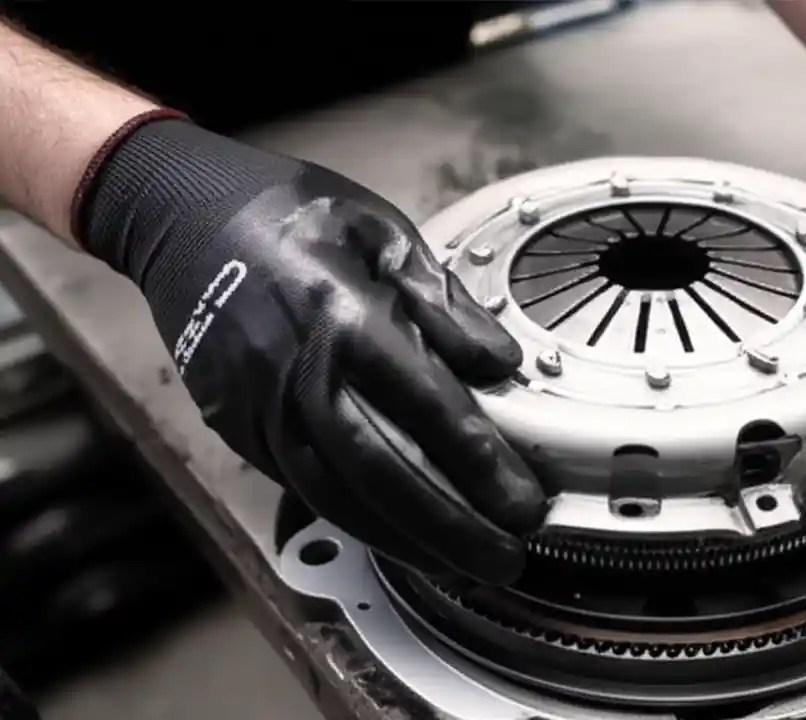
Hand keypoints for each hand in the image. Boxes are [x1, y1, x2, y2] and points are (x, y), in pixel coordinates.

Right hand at [75, 117, 546, 584]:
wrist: (181, 214)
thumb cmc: (291, 213)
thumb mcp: (380, 230)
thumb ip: (443, 302)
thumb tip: (500, 362)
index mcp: (343, 314)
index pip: (426, 406)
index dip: (480, 463)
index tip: (524, 502)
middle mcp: (298, 372)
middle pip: (384, 470)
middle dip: (450, 525)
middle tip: (504, 560)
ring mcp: (260, 407)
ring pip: (338, 494)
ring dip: (404, 539)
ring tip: (461, 567)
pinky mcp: (238, 427)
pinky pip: (303, 486)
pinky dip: (355, 521)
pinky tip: (397, 539)